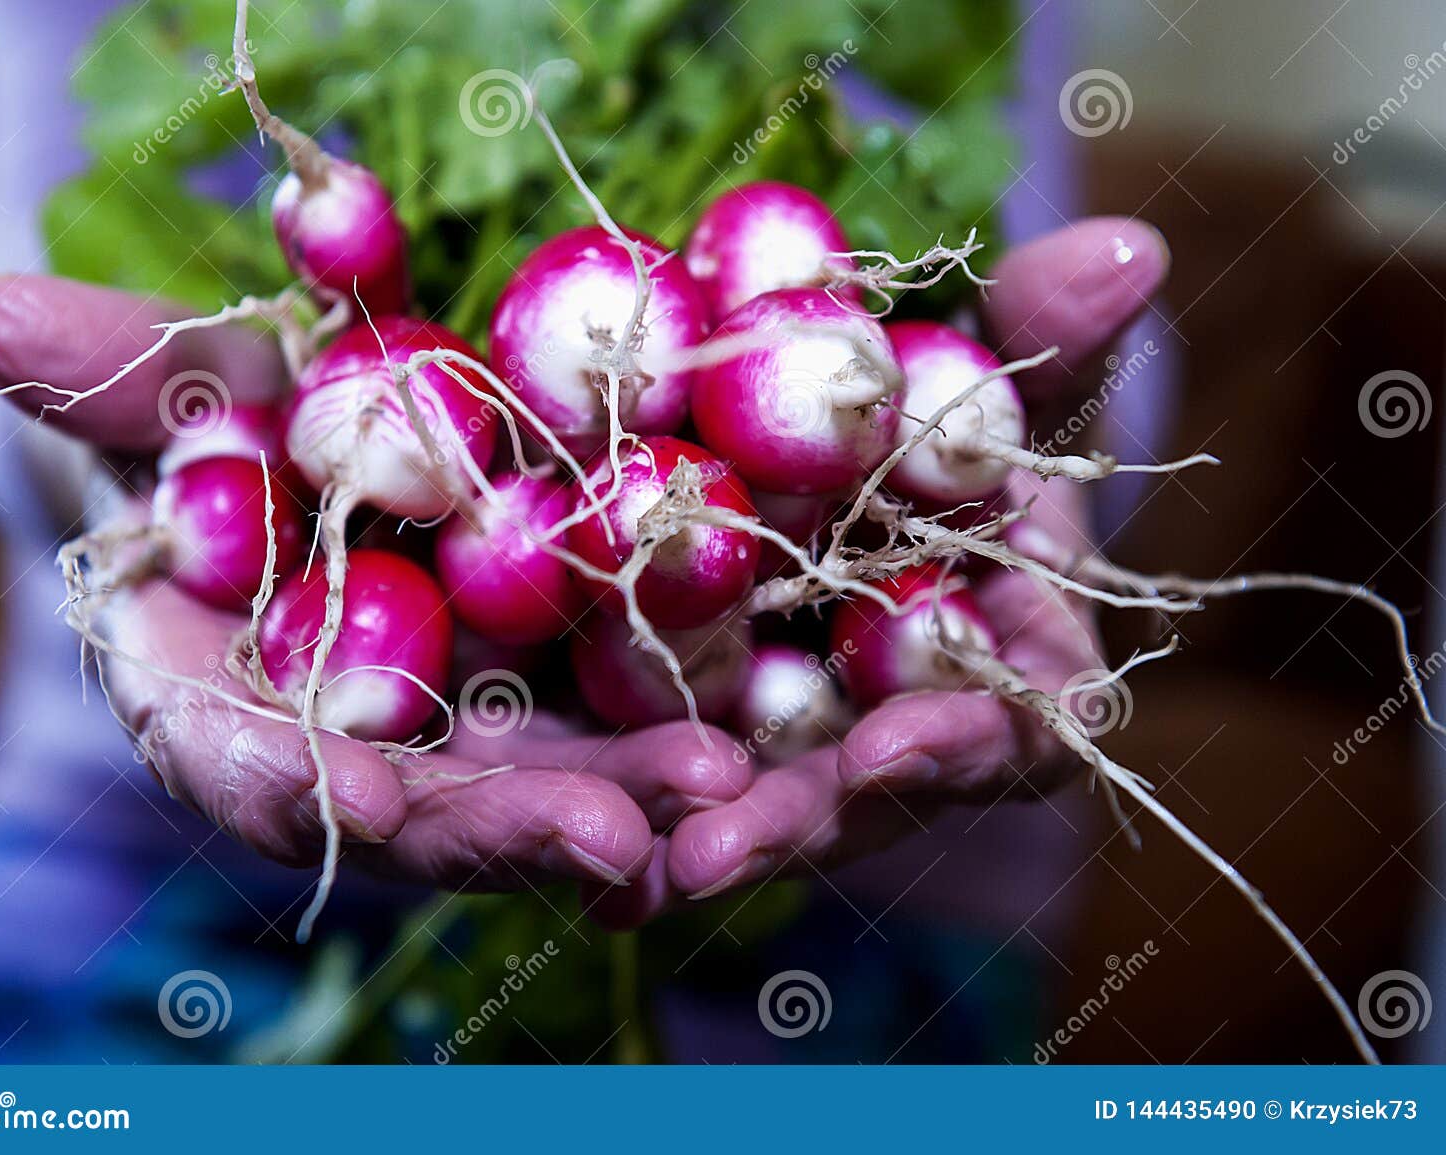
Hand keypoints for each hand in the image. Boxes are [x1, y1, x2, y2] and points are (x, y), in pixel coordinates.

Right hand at [0, 275, 752, 890]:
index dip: (291, 787)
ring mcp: (460, 739)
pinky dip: (677, 745)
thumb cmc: (227, 429)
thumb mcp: (185, 390)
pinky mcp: (553, 707)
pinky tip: (764, 748)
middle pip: (425, 810)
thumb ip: (115, 373)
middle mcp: (353, 748)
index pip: (247, 769)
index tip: (353, 799)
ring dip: (629, 803)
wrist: (328, 451)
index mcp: (233, 701)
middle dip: (509, 828)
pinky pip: (618, 735)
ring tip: (724, 794)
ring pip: (540, 792)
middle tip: (618, 838)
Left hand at [582, 217, 1171, 927]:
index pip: (1010, 729)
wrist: (814, 450)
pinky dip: (621, 817)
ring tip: (636, 867)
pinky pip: (660, 789)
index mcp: (999, 670)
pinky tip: (564, 849)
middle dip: (800, 823)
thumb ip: (1043, 336)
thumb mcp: (971, 379)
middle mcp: (898, 732)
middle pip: (860, 802)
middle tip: (721, 849)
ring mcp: (803, 755)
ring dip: (701, 841)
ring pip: (759, 813)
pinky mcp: (701, 746)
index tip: (900, 743)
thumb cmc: (927, 431)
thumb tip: (1132, 242)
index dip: (965, 745)